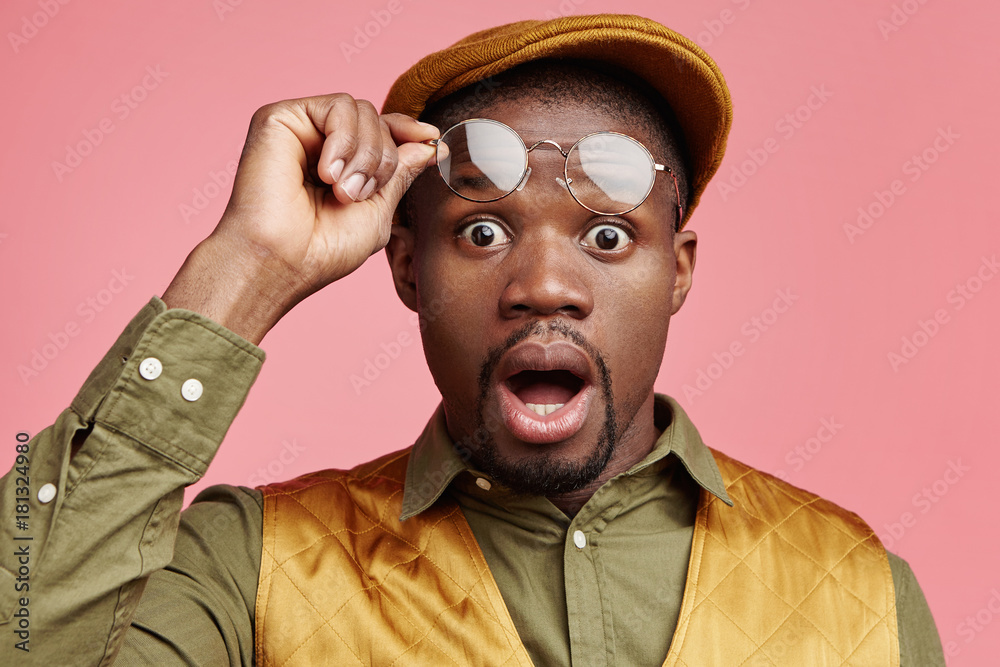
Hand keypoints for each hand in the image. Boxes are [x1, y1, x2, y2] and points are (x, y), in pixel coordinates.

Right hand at [161, 93, 437, 343]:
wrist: (280, 260)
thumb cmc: (323, 249)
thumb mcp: (378, 211)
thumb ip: (400, 173)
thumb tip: (429, 144)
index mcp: (341, 166)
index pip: (381, 132)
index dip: (407, 131)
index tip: (434, 139)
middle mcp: (319, 144)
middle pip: (376, 119)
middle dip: (383, 158)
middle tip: (360, 195)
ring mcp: (300, 129)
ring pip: (361, 109)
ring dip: (365, 154)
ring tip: (343, 191)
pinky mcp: (280, 118)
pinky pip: (337, 106)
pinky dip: (344, 140)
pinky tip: (327, 173)